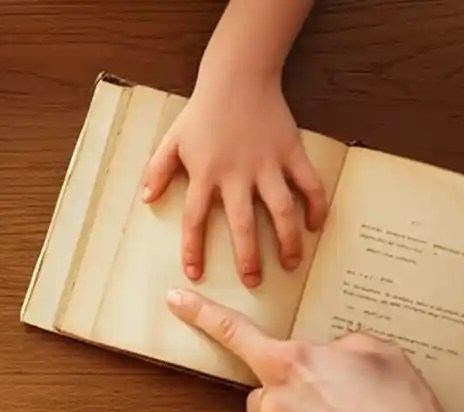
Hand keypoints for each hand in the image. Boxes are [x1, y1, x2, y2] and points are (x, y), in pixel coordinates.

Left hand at [141, 80, 326, 287]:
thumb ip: (158, 170)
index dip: (194, 249)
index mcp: (205, 175)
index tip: (195, 273)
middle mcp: (237, 175)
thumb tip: (147, 199)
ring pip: (281, 211)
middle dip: (248, 258)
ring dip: (288, 240)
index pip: (195, 219)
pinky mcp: (291, 152)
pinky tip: (317, 225)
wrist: (237, 77)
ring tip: (291, 264)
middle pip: (242, 225)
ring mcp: (267, 165)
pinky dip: (317, 206)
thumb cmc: (202, 112)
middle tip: (253, 282)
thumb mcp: (172, 140)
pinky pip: (309, 184)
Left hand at [166, 288, 463, 411]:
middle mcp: (277, 393)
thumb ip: (344, 347)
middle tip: (334, 410)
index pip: (237, 331)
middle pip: (263, 386)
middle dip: (289, 392)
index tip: (173, 299)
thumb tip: (330, 357)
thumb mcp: (383, 356)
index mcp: (298, 360)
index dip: (201, 313)